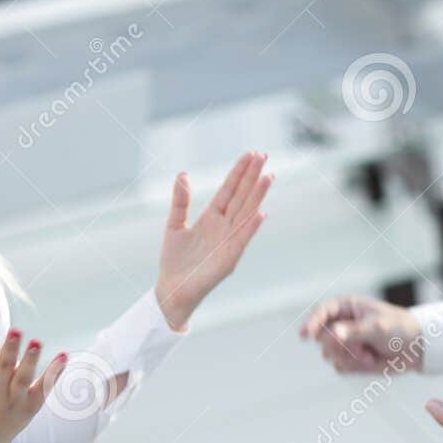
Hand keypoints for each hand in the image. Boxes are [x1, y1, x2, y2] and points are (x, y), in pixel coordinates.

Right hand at [0, 307, 66, 442]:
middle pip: (3, 367)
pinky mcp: (30, 407)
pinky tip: (63, 356)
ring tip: (37, 342)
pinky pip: (43, 389)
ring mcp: (13, 401)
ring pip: (23, 379)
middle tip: (17, 330)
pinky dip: (54, 373)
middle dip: (10, 348)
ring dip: (31, 360)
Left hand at [155, 151, 272, 330]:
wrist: (173, 289)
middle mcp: (224, 226)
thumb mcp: (175, 224)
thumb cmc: (175, 260)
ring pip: (246, 213)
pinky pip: (242, 240)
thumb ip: (180, 201)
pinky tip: (260, 212)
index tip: (251, 153)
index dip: (239, 172)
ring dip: (258, 196)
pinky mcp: (229, 259)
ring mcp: (229, 241)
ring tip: (269, 176)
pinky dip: (251, 227)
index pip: (229, 189)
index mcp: (212, 217)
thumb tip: (183, 174)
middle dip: (253, 176)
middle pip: (242, 196)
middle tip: (264, 155)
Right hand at [299, 295, 421, 373]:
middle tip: (359, 347)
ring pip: (330, 354)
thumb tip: (332, 335)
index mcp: (346, 307)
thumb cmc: (399, 329)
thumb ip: (354, 332)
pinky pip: (340, 367)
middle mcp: (341, 324)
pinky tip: (370, 361)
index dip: (312, 322)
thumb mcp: (378, 327)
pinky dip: (354, 367)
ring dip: (350, 358)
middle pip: (323, 337)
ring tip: (369, 354)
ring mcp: (344, 343)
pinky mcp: (350, 359)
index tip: (306, 335)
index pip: (322, 312)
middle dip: (340, 346)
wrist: (416, 348)